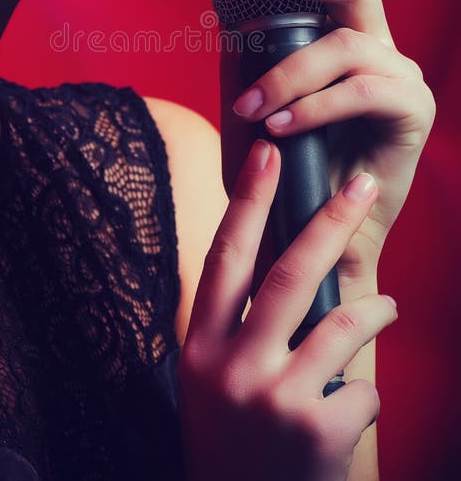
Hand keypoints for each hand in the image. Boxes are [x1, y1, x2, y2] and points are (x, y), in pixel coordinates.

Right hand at [178, 139, 397, 480]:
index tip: (267, 153)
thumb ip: (236, 326)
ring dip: (376, 308)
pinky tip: (354, 403)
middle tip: (362, 187)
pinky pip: (363, 388)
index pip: (225, 256)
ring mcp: (275, 399)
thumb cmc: (229, 437)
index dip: (247, 201)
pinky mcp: (315, 432)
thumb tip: (284, 261)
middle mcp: (233, 367)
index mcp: (202, 346)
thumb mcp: (212, 378)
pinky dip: (365, 390)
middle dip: (330, 222)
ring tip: (388, 306)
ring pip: (342, 323)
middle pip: (288, 273)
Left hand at [218, 0, 435, 284]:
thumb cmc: (281, 159)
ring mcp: (397, 73)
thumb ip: (244, 40)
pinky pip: (363, 89)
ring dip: (290, 72)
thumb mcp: (252, 90)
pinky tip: (282, 125)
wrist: (310, 229)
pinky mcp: (410, 110)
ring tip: (251, 107)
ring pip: (347, 43)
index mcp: (336, 28)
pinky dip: (317, 104)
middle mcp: (373, 41)